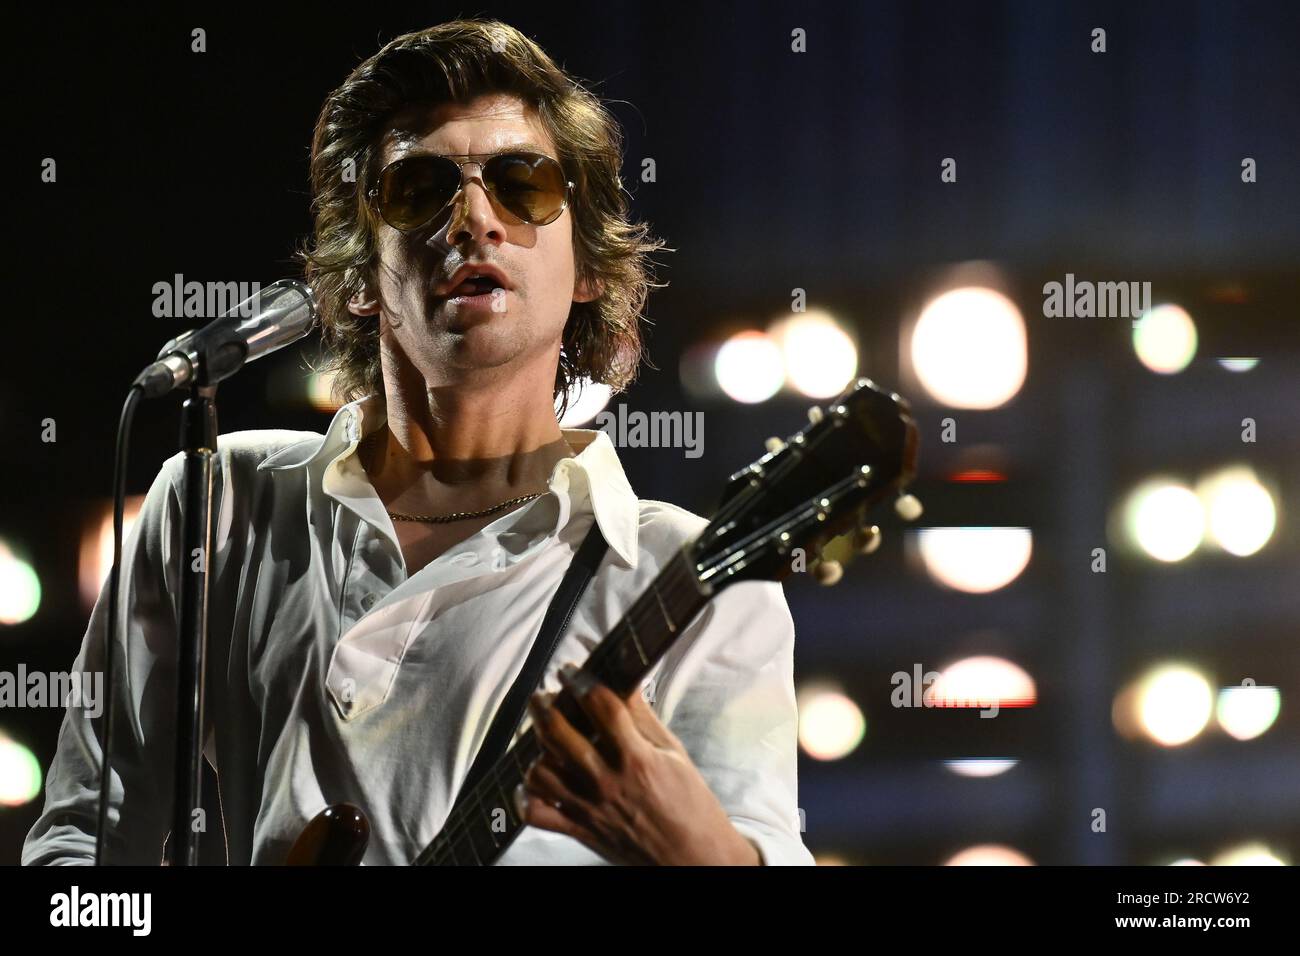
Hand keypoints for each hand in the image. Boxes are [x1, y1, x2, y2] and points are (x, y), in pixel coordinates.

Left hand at [517, 664, 761, 865]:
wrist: (693, 858)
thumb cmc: (690, 804)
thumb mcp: (674, 753)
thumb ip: (643, 718)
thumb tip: (623, 681)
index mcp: (636, 758)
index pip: (598, 705)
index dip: (580, 680)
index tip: (571, 672)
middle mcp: (608, 781)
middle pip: (558, 732)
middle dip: (544, 705)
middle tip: (543, 696)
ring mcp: (589, 808)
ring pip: (541, 769)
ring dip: (536, 748)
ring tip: (543, 737)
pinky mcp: (580, 831)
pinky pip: (536, 813)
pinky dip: (528, 795)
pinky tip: (535, 779)